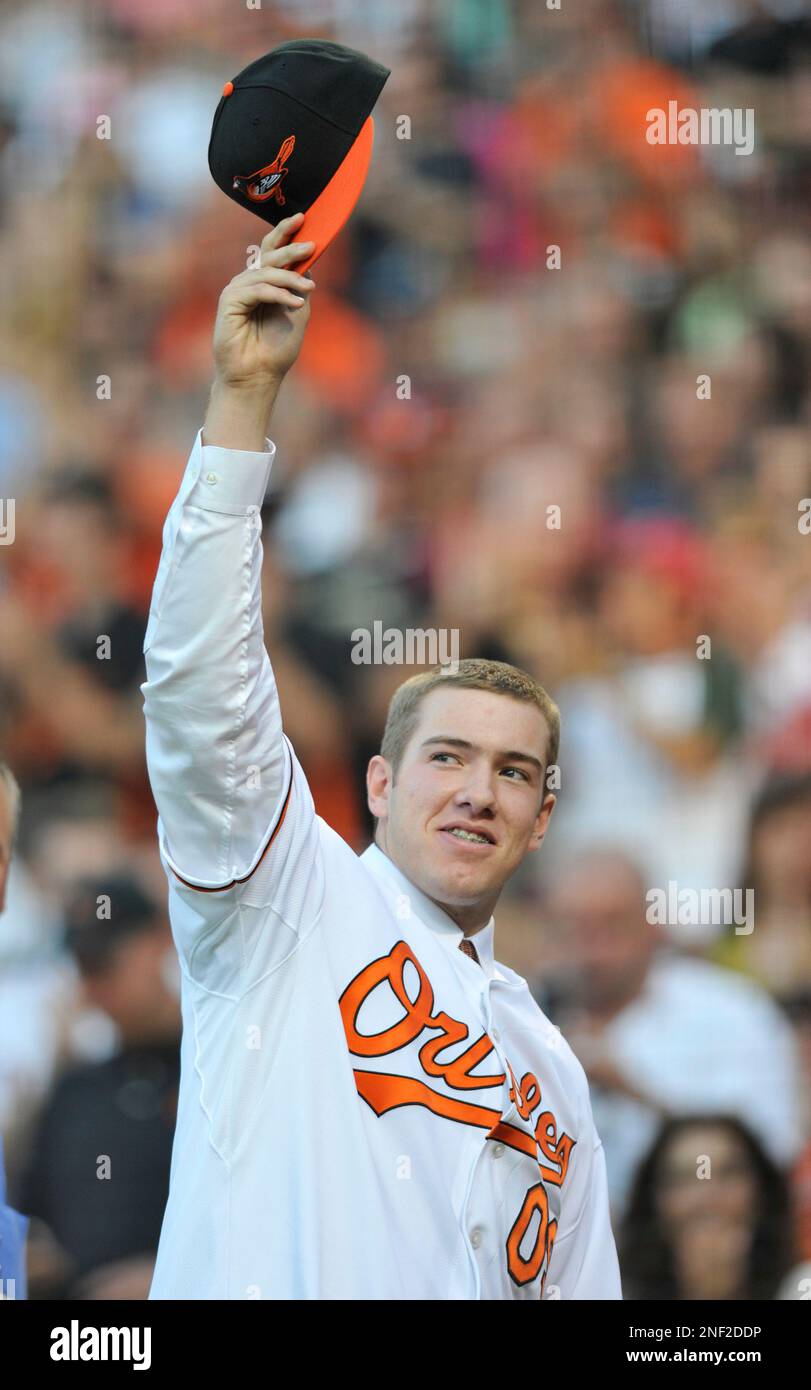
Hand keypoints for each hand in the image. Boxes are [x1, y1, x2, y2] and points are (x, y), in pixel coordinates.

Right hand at [212, 211, 315, 390]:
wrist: (258, 376)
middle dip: (290, 247)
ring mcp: (237, 290)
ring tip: (308, 291)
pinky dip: (279, 295)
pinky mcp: (229, 301)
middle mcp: (249, 283)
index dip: (285, 233)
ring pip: (266, 272)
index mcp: (264, 283)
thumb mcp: (298, 314)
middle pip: (269, 255)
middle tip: (311, 245)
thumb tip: (306, 266)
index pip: (273, 251)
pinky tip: (295, 304)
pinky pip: (258, 290)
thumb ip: (299, 289)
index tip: (303, 218)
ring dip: (290, 279)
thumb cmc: (276, 350)